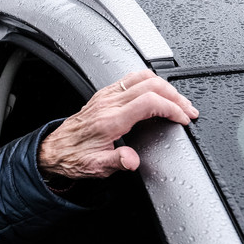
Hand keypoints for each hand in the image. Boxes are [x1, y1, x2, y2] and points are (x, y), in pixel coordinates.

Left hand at [37, 70, 198, 178]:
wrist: (55, 149)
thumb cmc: (75, 157)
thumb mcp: (96, 167)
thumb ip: (117, 162)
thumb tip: (132, 160)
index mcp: (110, 120)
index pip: (149, 102)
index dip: (172, 108)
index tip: (183, 119)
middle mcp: (109, 103)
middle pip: (151, 85)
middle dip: (176, 96)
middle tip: (188, 110)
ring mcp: (106, 95)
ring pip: (142, 77)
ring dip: (165, 86)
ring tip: (179, 101)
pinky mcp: (105, 94)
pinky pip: (132, 78)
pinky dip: (151, 82)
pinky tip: (158, 92)